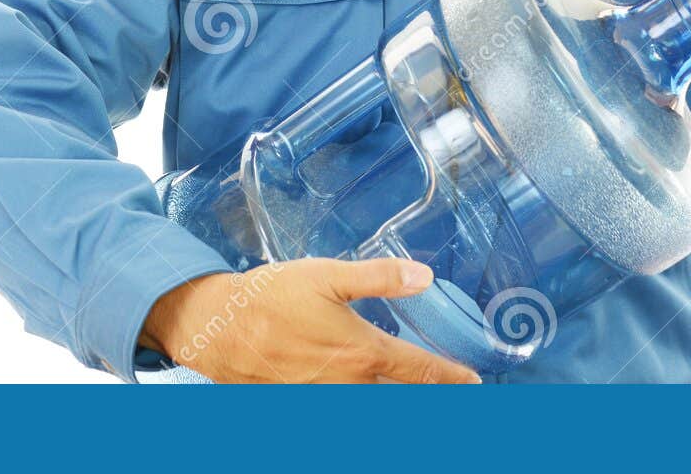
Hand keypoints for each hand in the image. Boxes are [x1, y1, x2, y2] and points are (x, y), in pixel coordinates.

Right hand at [138, 257, 483, 383]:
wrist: (216, 329)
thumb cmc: (269, 298)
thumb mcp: (327, 275)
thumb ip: (379, 277)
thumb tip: (425, 277)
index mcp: (362, 354)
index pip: (421, 373)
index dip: (452, 378)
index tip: (474, 382)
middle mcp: (349, 387)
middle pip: (403, 401)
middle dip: (431, 399)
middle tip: (454, 395)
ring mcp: (325, 403)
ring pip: (375, 412)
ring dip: (399, 406)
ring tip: (417, 398)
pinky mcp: (304, 408)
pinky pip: (344, 415)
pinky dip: (364, 410)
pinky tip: (367, 398)